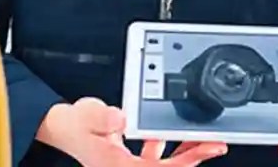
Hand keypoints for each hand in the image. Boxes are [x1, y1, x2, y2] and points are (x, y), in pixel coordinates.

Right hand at [37, 97, 227, 165]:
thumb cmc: (72, 126)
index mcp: (119, 165)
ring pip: (164, 162)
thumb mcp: (85, 116)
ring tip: (202, 139)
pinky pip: (154, 153)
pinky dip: (165, 144)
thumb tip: (121, 119)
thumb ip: (103, 118)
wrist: (61, 127)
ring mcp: (129, 162)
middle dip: (194, 155)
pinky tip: (169, 133)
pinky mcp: (128, 155)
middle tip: (216, 143)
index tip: (206, 149)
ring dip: (183, 151)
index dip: (186, 160)